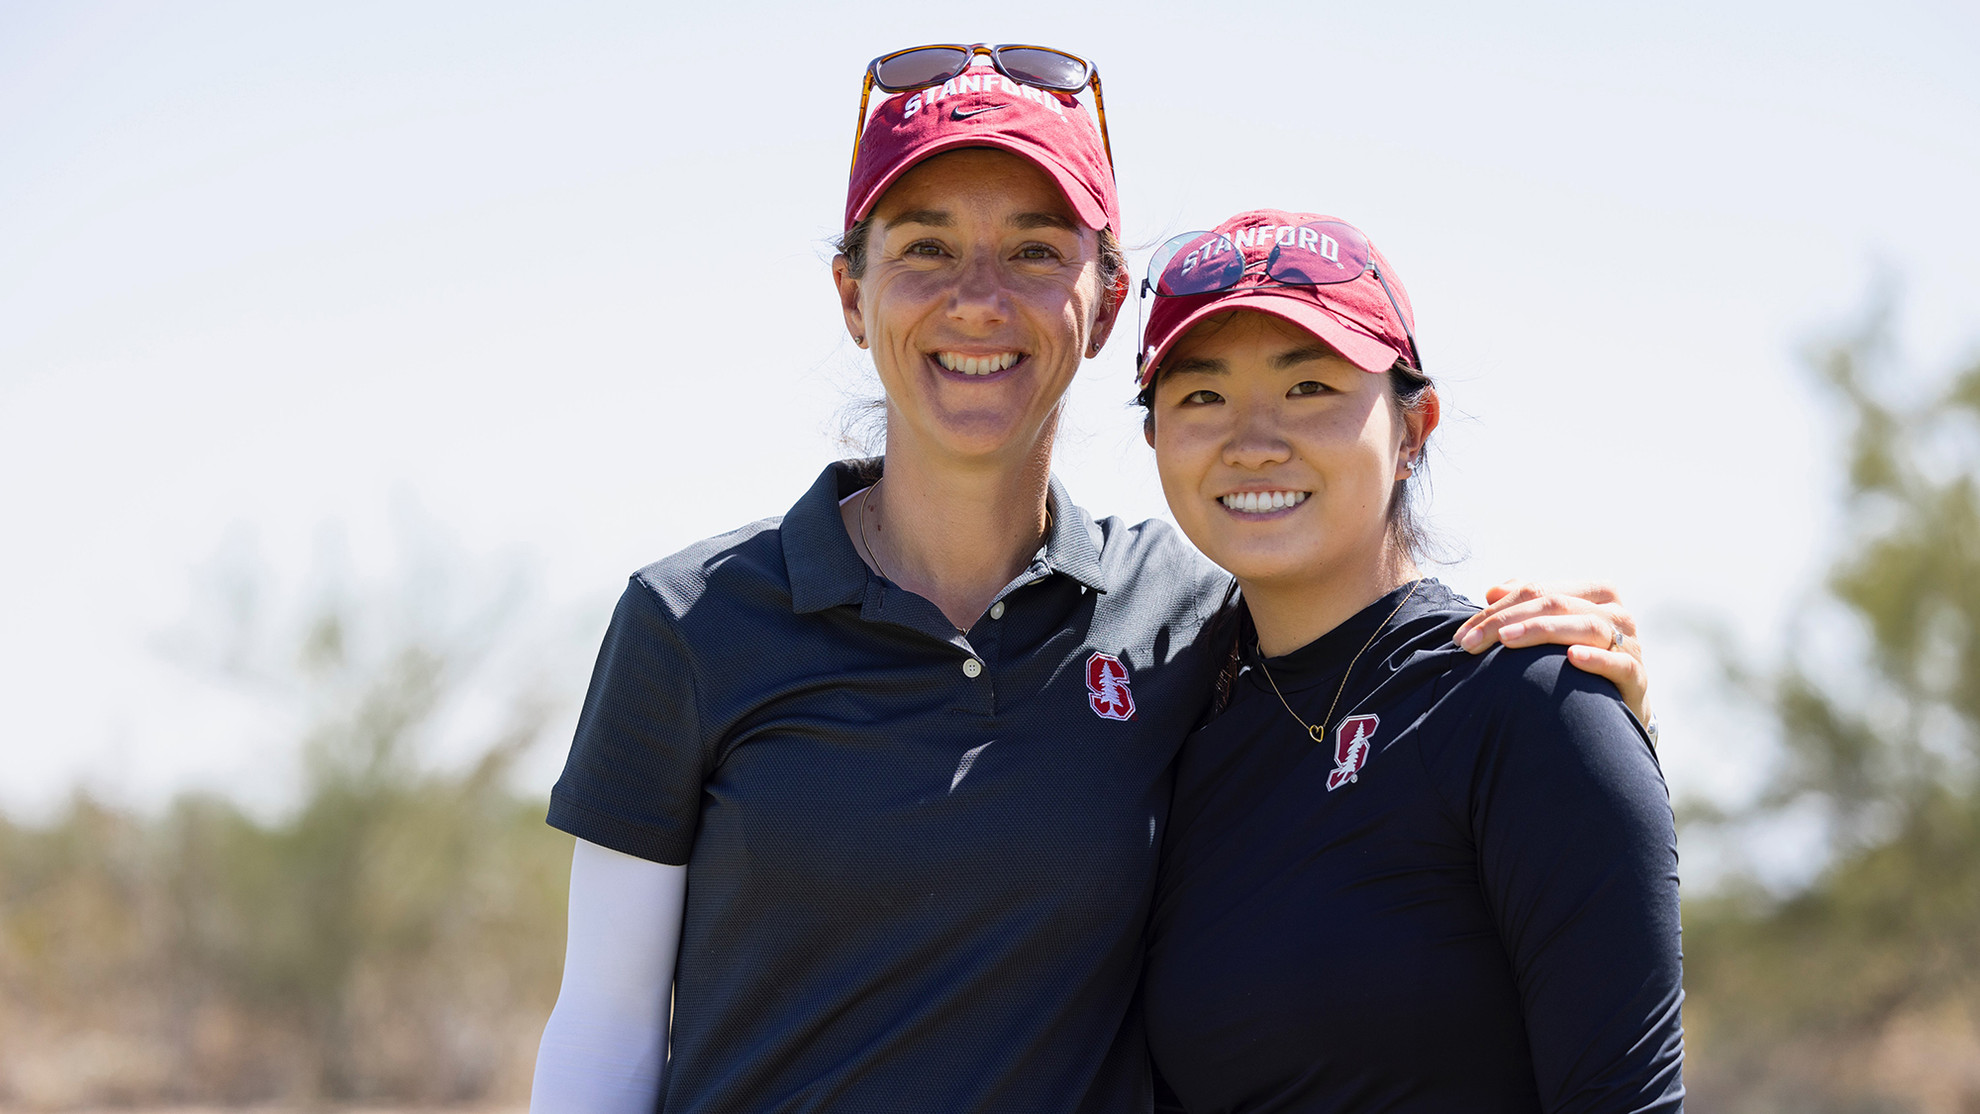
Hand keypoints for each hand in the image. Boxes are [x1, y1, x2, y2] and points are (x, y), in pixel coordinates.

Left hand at [1453, 580, 1649, 722]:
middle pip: (1557, 604)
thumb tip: (1492, 591)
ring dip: (1543, 631)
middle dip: (1508, 621)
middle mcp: (1616, 613)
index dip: (1497, 609)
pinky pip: (1618, 662)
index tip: (1462, 635)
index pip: (1539, 591)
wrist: (1620, 704)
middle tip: (1471, 642)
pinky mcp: (1637, 676)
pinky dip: (1595, 658)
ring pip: (1587, 626)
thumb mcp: (1553, 629)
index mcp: (1595, 593)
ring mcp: (1630, 643)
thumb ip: (1526, 606)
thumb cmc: (1579, 661)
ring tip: (1507, 641)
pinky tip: (1571, 658)